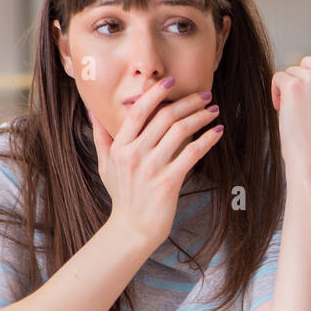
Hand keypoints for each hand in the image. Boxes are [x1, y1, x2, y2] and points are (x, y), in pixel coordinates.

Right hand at [89, 78, 223, 252]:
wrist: (132, 229)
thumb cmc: (122, 195)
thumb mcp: (105, 165)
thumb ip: (101, 136)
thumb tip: (92, 112)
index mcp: (120, 147)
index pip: (138, 112)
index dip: (155, 93)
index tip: (172, 81)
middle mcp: (134, 155)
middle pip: (164, 117)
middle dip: (187, 101)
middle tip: (204, 94)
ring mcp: (151, 168)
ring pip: (180, 131)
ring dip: (200, 117)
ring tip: (214, 110)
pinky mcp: (168, 182)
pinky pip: (192, 153)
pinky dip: (207, 140)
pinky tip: (218, 132)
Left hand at [271, 53, 310, 170]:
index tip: (310, 89)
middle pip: (308, 63)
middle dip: (301, 79)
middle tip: (300, 101)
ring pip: (292, 72)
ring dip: (289, 88)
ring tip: (293, 110)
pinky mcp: (293, 86)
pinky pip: (278, 77)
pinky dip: (276, 92)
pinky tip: (281, 107)